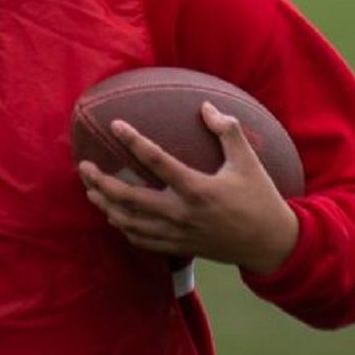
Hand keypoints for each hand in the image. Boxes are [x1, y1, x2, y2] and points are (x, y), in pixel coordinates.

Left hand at [78, 101, 298, 274]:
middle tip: (84, 167)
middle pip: (129, 198)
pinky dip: (123, 227)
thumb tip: (205, 106)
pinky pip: (140, 240)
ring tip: (90, 189)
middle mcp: (182, 213)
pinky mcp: (178, 248)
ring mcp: (177, 234)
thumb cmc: (260, 198)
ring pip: (128, 222)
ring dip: (105, 206)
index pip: (157, 161)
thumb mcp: (248, 161)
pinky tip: (113, 215)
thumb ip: (227, 131)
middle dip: (101, 182)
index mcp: (198, 189)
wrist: (270, 243)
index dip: (133, 141)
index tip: (114, 124)